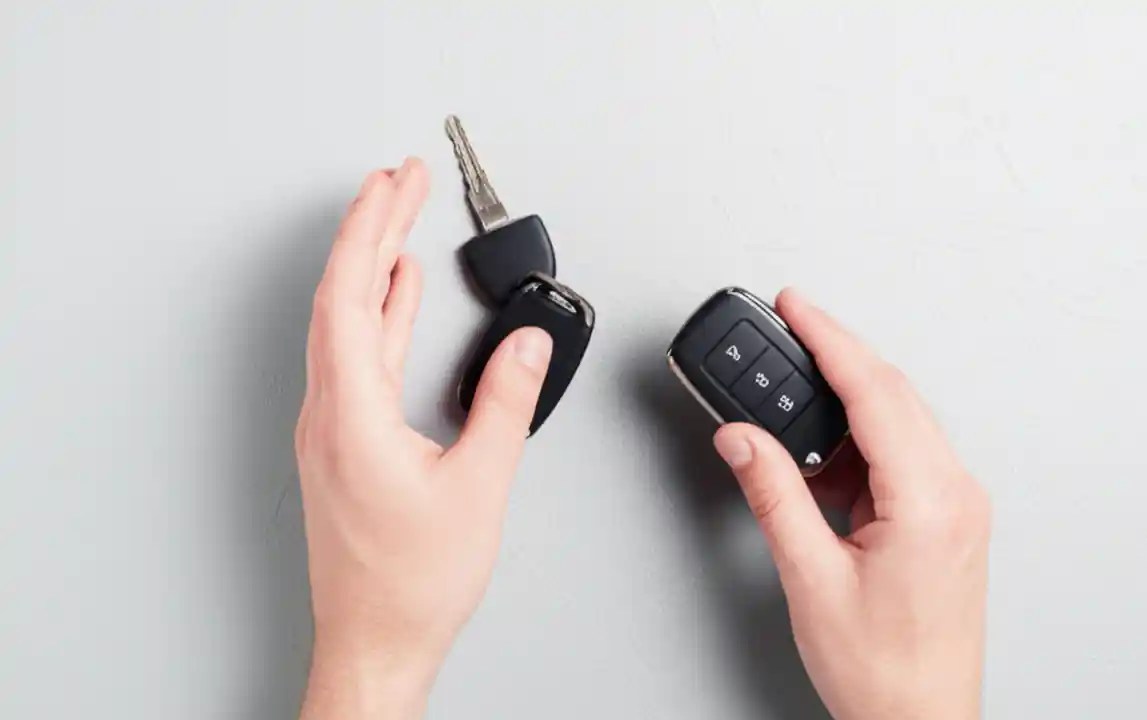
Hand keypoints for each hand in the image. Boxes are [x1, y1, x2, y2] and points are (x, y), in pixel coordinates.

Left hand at [294, 159, 552, 719]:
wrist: (375, 642)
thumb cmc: (411, 583)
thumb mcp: (478, 486)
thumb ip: (504, 404)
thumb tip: (527, 344)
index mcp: (350, 412)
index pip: (350, 295)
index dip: (371, 229)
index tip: (394, 184)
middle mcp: (328, 412)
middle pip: (342, 297)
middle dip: (371, 229)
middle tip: (400, 182)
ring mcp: (331, 428)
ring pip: (345, 325)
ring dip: (372, 269)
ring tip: (401, 223)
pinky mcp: (344, 443)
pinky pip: (356, 358)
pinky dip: (380, 316)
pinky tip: (399, 298)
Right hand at [712, 289, 990, 719]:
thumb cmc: (884, 671)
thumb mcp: (810, 578)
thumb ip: (773, 495)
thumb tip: (744, 438)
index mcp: (931, 502)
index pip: (875, 392)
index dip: (829, 339)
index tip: (796, 306)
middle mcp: (956, 494)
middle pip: (893, 394)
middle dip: (836, 355)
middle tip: (788, 326)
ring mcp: (957, 505)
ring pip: (899, 420)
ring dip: (846, 403)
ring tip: (789, 405)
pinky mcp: (947, 518)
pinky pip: (903, 454)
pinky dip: (859, 442)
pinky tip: (822, 456)